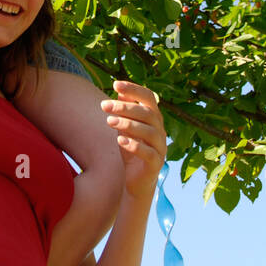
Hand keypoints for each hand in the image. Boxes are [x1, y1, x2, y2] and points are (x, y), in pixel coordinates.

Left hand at [101, 80, 165, 201]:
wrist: (137, 181)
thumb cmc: (131, 150)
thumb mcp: (125, 129)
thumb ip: (124, 111)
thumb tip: (120, 91)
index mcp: (154, 118)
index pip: (149, 97)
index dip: (134, 89)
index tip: (115, 83)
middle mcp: (160, 131)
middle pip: (147, 113)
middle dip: (125, 108)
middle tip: (104, 106)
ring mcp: (161, 147)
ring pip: (149, 132)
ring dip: (128, 124)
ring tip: (109, 121)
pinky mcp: (156, 164)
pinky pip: (149, 153)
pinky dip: (135, 145)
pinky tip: (120, 141)